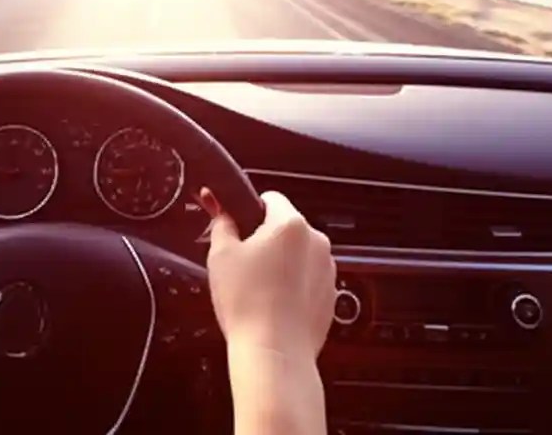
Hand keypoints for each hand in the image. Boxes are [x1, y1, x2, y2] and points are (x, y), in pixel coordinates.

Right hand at [200, 188, 335, 359]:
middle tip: (241, 263)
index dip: (249, 211)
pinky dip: (293, 287)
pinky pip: (308, 281)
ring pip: (298, 256)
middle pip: (286, 228)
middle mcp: (317, 242)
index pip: (270, 199)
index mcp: (291, 224)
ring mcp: (328, 271)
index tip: (236, 225)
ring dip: (281, 264)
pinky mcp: (331, 297)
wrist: (273, 352)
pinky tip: (273, 305)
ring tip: (257, 289)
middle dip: (265, 241)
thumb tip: (223, 214)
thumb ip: (222, 224)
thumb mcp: (220, 255)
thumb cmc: (247, 303)